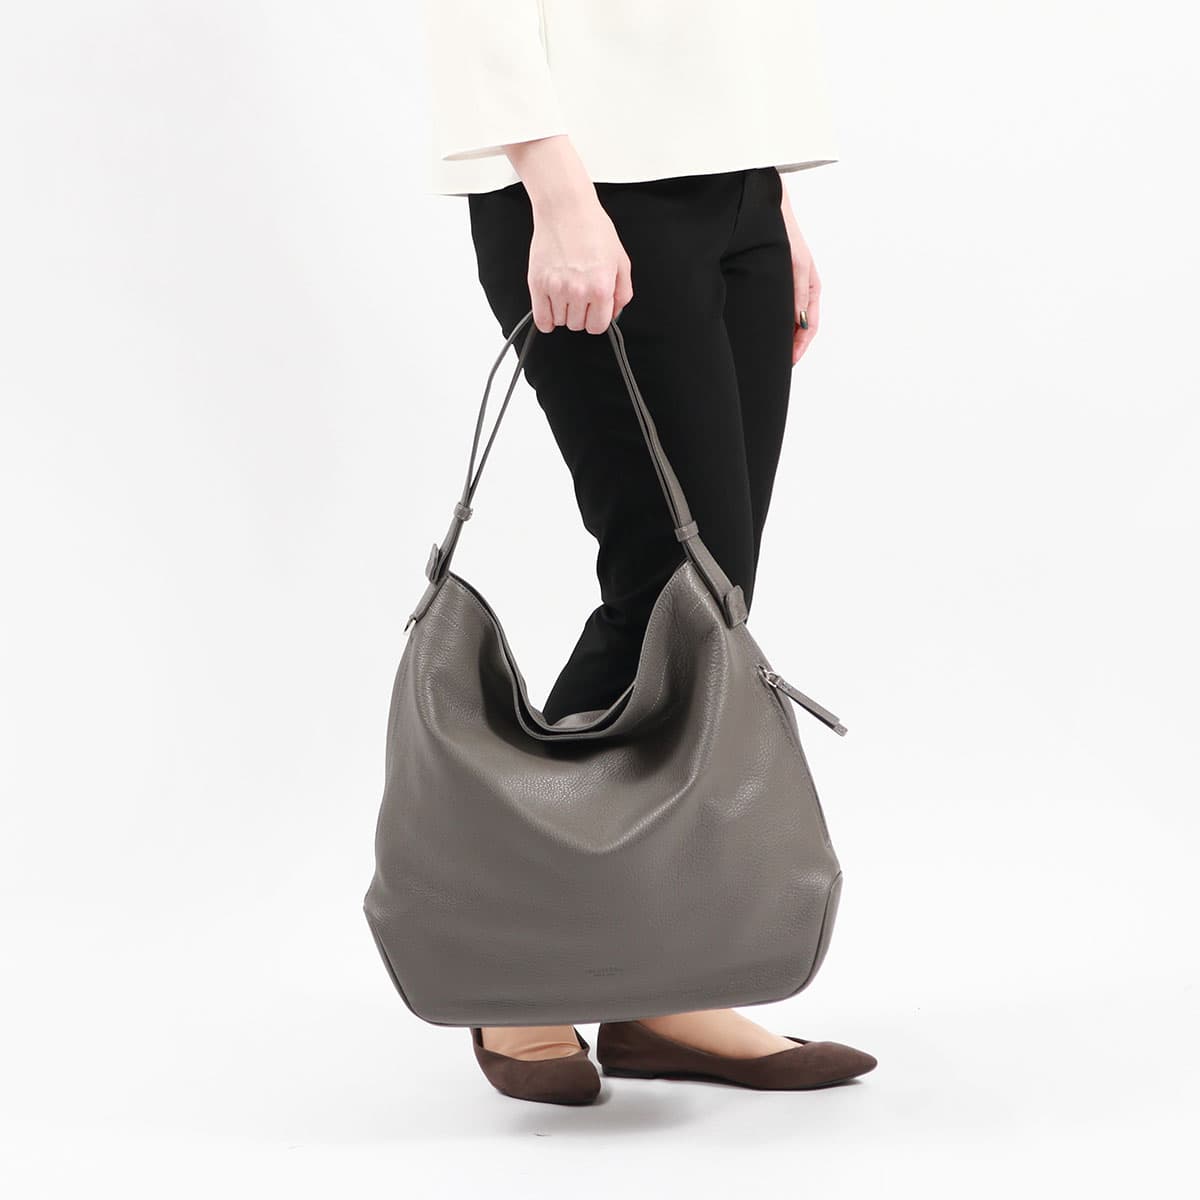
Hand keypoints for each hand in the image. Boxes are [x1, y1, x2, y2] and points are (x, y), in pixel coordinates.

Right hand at [505, 135, 633, 334]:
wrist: (566, 209)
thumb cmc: (593, 229)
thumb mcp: (621, 260)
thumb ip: (622, 292)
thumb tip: (615, 313)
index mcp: (601, 287)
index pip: (597, 326)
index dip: (596, 319)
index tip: (593, 310)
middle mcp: (579, 291)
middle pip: (577, 325)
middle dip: (580, 314)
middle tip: (579, 294)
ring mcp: (556, 288)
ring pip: (560, 322)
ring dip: (563, 312)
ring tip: (566, 291)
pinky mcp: (537, 284)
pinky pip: (541, 319)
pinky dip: (546, 319)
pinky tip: (551, 306)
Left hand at [779, 177, 821, 363]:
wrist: (769, 210)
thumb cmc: (786, 233)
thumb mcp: (795, 264)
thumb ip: (799, 293)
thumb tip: (801, 322)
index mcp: (811, 286)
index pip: (810, 326)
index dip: (800, 346)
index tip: (789, 362)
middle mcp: (801, 289)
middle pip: (800, 327)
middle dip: (791, 346)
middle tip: (777, 364)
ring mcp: (789, 286)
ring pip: (789, 320)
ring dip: (783, 336)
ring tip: (769, 352)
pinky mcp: (777, 283)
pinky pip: (779, 309)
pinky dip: (774, 323)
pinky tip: (762, 330)